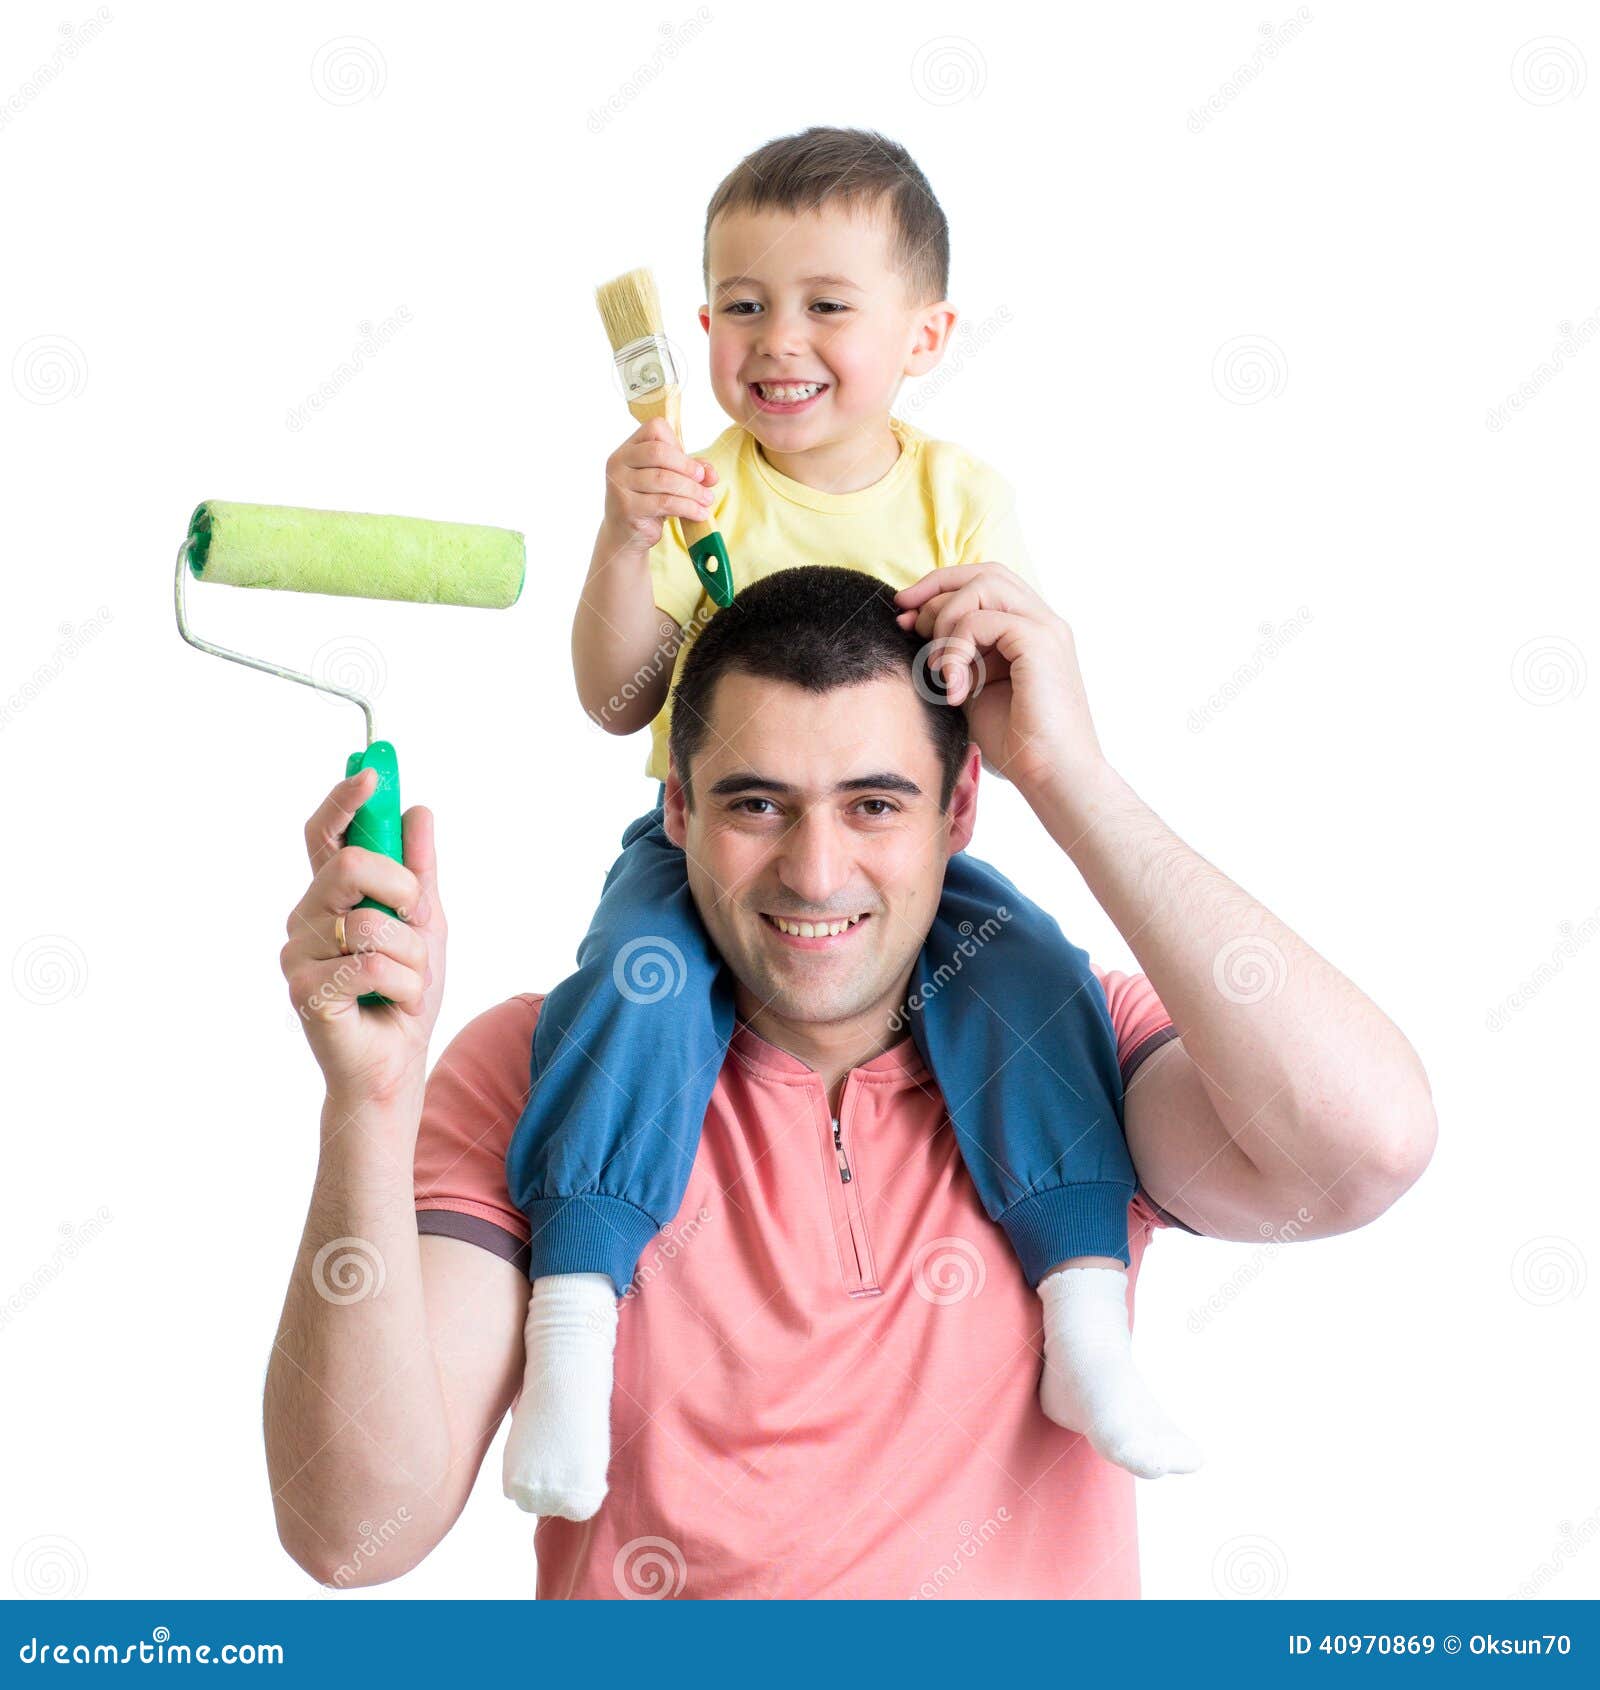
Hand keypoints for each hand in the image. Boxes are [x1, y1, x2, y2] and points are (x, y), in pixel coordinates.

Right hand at [279, 767, 446, 1108]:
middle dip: (402, 890)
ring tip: (404, 981)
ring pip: (373, 924)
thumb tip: (418, 810)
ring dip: (413, 957)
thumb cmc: (404, 995)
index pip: (326, 835)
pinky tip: (393, 1005)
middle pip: (350, 867)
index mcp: (331, 895)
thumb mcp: (426, 924)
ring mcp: (299, 952)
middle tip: (417, 920)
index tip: (371, 775)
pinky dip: (406, 987)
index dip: (344, 801)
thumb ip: (419, 871)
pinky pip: (375, 966)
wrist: (395, 1063)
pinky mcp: (304, 989)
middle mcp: (307, 916)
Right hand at [601, 417, 717, 552]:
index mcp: (627, 448)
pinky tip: (700, 513)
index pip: (655, 429)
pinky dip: (687, 507)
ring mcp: (619, 485)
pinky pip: (664, 502)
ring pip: (663, 479)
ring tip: (707, 499)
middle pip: (658, 452)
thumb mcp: (669, 481)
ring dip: (692, 490)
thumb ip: (690, 471)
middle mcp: (618, 462)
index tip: (691, 464)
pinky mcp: (627, 507)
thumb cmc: (648, 502)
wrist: (625, 534)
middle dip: (687, 466)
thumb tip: (711, 474)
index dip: (677, 443)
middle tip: (704, 480)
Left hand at [894, 563, 1106, 798]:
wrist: (1052, 777)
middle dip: (935, 589)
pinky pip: (983, 621)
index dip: (940, 589)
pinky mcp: (1040, 641)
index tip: (904, 614)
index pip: (984, 582)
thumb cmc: (1016, 744)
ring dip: (945, 621)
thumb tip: (914, 626)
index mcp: (1029, 630)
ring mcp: (1044, 628)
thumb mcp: (972, 689)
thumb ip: (952, 655)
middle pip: (983, 573)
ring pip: (982, 587)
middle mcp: (1041, 621)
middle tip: (907, 623)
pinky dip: (955, 649)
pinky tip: (954, 686)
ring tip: (937, 667)